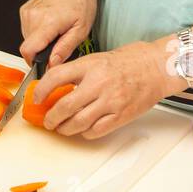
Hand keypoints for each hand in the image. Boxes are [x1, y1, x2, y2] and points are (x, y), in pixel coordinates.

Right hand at [18, 0, 97, 68]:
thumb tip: (52, 65)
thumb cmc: (81, 1)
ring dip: (40, 41)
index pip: (28, 50)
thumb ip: (65, 49)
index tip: (43, 64)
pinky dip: (37, 31)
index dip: (33, 62)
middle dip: (42, 50)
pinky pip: (27, 29)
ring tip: (56, 30)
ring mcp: (27, 12)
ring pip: (27, 39)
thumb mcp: (81, 30)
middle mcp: (33, 16)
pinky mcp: (25, 9)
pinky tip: (50, 23)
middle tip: (59, 41)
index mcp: (48, 22)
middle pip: (29, 46)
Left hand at [30, 42, 167, 139]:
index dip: (42, 90)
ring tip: (62, 128)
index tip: (36, 98)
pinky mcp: (121, 115)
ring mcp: (110, 101)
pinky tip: (83, 129)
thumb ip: (78, 72)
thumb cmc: (128, 62)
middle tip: (48, 121)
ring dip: (65, 128)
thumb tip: (55, 88)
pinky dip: (85, 132)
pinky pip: (96, 130)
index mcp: (90, 66)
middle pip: (65, 106)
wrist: (155, 68)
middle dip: (51, 117)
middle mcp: (98, 84)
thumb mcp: (97, 59)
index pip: (56, 77)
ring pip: (79, 122)